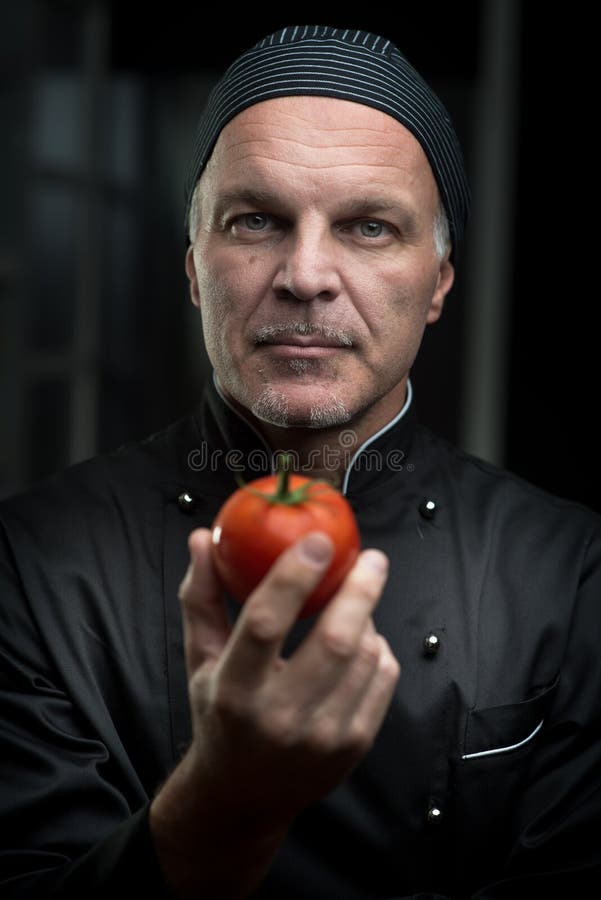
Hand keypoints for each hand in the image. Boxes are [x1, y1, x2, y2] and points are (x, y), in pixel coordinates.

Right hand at [150, 528, 398, 897]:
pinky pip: (383, 676)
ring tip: (352, 606)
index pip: (265, 624)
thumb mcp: (201, 659)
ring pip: (366, 655)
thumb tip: (202, 538)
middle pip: (335, 641)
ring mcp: (323, 736)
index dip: (293, 577)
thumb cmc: (220, 714)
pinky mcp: (355, 745)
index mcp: (235, 690)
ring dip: (367, 618)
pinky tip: (360, 643)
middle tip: (370, 557)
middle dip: (360, 590)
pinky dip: (378, 647)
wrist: (243, 796)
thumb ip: (203, 596)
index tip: (318, 541)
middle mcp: (279, 717)